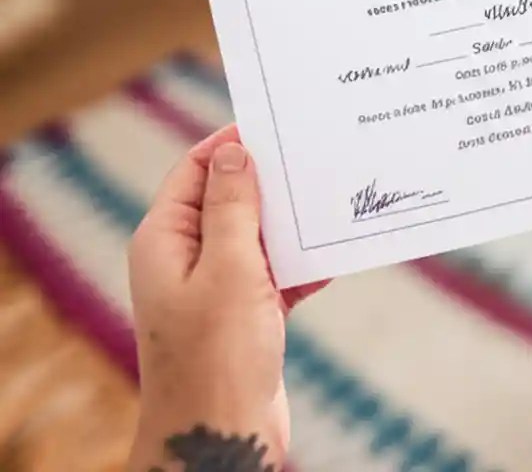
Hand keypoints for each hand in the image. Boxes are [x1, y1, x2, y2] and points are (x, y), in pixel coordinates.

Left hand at [127, 125, 327, 471]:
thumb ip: (234, 208)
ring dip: (296, 223)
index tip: (277, 122)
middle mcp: (188, 258)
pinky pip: (281, 274)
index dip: (233, 143)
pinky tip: (340, 254)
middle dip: (273, 181)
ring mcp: (218, 288)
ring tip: (337, 198)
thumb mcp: (229, 269)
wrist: (220, 433)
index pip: (197, 170)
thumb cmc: (216, 354)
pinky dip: (307, 264)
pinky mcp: (247, 314)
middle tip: (319, 156)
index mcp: (166, 239)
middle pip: (233, 199)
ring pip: (262, 237)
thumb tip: (235, 152)